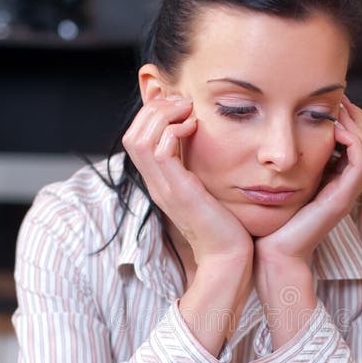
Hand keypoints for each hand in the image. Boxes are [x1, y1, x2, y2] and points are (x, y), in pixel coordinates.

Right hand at [123, 95, 253, 355]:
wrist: (229, 258)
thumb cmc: (226, 226)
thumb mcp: (208, 191)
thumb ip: (201, 169)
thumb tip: (206, 146)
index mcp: (162, 182)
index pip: (137, 138)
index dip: (153, 115)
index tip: (182, 108)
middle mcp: (157, 184)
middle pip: (132, 134)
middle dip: (156, 109)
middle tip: (184, 105)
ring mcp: (164, 188)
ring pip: (140, 138)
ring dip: (163, 115)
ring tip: (187, 113)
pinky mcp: (177, 191)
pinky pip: (158, 150)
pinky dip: (173, 131)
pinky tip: (193, 130)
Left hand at [254, 96, 361, 346]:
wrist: (268, 255)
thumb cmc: (265, 222)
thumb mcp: (274, 185)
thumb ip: (280, 163)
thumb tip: (266, 137)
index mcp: (331, 183)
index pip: (353, 143)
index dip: (346, 119)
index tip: (327, 99)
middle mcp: (343, 188)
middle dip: (355, 117)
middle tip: (339, 96)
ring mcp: (345, 195)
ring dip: (357, 126)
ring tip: (339, 108)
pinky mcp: (341, 200)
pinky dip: (354, 143)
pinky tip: (336, 128)